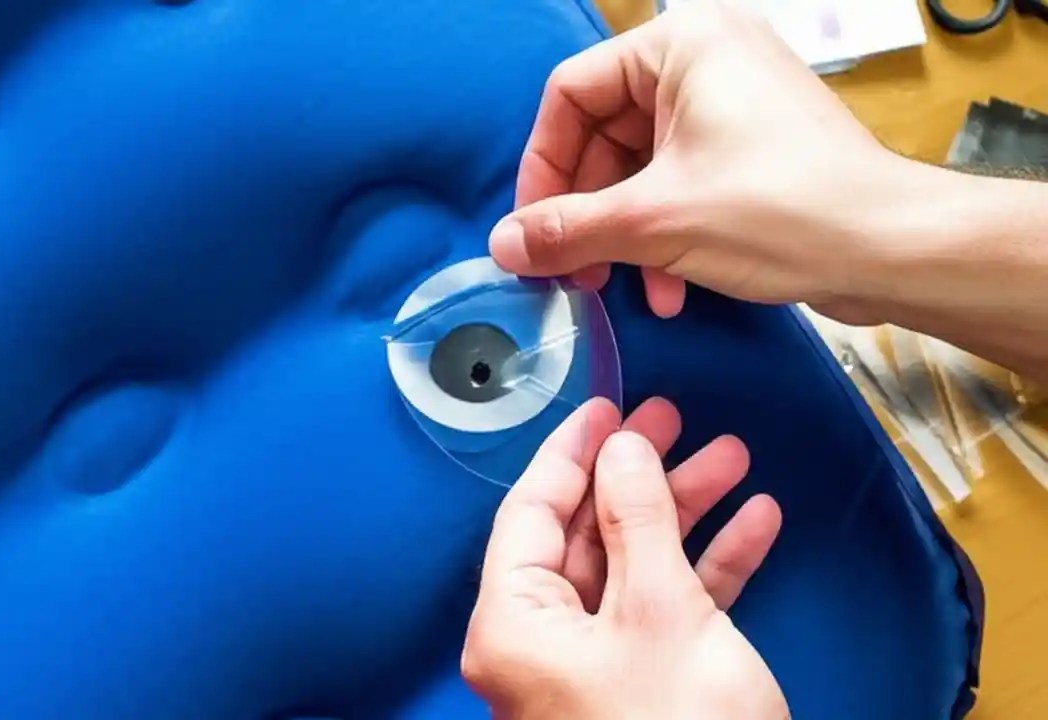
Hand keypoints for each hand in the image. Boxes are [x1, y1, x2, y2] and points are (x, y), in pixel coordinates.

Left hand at [461, 398, 786, 719]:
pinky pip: (668, 609)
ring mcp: (594, 667)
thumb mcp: (660, 608)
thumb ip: (636, 517)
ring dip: (685, 514)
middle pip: (585, 535)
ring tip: (733, 458)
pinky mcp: (645, 684)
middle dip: (639, 477)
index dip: (570, 453)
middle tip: (677, 418)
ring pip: (633, 567)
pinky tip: (755, 523)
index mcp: (515, 625)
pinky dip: (710, 567)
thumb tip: (621, 446)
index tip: (606, 404)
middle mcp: (542, 644)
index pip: (529, 513)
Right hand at [488, 0, 927, 321]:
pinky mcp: (750, 149)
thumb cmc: (782, 213)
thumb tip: (500, 247)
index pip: (572, 95)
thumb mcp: (655, 222)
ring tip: (623, 288)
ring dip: (623, 235)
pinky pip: (678, 183)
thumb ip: (567, 231)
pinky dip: (662, 234)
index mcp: (681, 45)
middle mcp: (705, 60)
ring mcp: (731, 104)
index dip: (542, 168)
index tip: (531, 231)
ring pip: (639, 168)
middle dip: (587, 212)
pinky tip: (669, 289)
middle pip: (603, 136)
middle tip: (573, 271)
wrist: (894, 250)